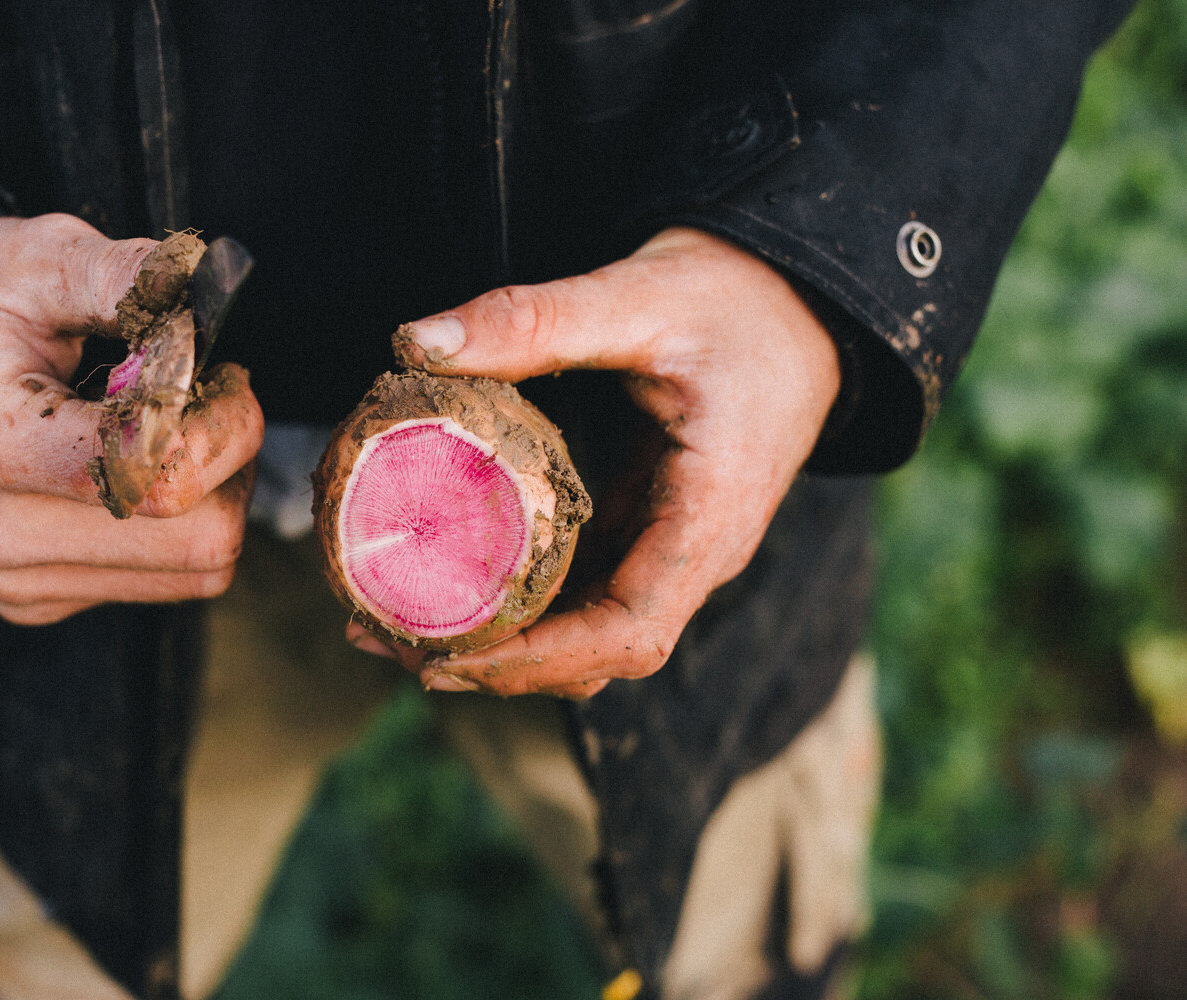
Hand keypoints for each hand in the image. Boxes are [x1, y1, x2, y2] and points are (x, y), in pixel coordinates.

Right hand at [0, 214, 262, 624]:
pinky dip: (174, 524)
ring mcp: (16, 578)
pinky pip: (167, 580)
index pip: (162, 477)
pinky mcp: (35, 599)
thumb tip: (215, 290)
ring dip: (212, 493)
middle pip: (203, 539)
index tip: (210, 366)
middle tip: (202, 393)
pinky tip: (129, 467)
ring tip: (163, 425)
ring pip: (200, 568)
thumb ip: (130, 276)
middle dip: (230, 459)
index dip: (220, 420)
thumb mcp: (40, 256)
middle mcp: (0, 534)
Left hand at [355, 228, 839, 697]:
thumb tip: (414, 342)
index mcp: (712, 516)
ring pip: (588, 632)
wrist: (804, 298)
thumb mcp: (639, 295)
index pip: (631, 632)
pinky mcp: (650, 528)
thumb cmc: (742, 297)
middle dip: (499, 664)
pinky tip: (455, 580)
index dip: (540, 660)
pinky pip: (586, 589)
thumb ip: (533, 319)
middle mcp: (697, 552)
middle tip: (392, 641)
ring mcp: (674, 547)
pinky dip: (522, 599)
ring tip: (401, 621)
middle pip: (599, 653)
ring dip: (504, 641)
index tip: (449, 657)